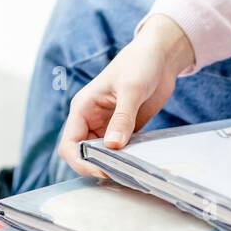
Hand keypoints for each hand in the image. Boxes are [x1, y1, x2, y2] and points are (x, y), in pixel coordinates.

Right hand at [57, 15, 195, 178]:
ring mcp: (108, 125)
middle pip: (82, 154)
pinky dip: (125, 160)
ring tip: (129, 173)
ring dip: (111, 166)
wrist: (161, 55)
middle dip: (95, 167)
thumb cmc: (140, 63)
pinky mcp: (125, 129)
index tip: (102, 170)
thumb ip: (122, 118)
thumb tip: (113, 146)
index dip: (80, 161)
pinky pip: (119, 151)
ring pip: (100, 156)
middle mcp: (91, 119)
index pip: (69, 144)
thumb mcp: (131, 89)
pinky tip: (138, 165)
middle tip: (119, 175)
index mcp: (83, 108)